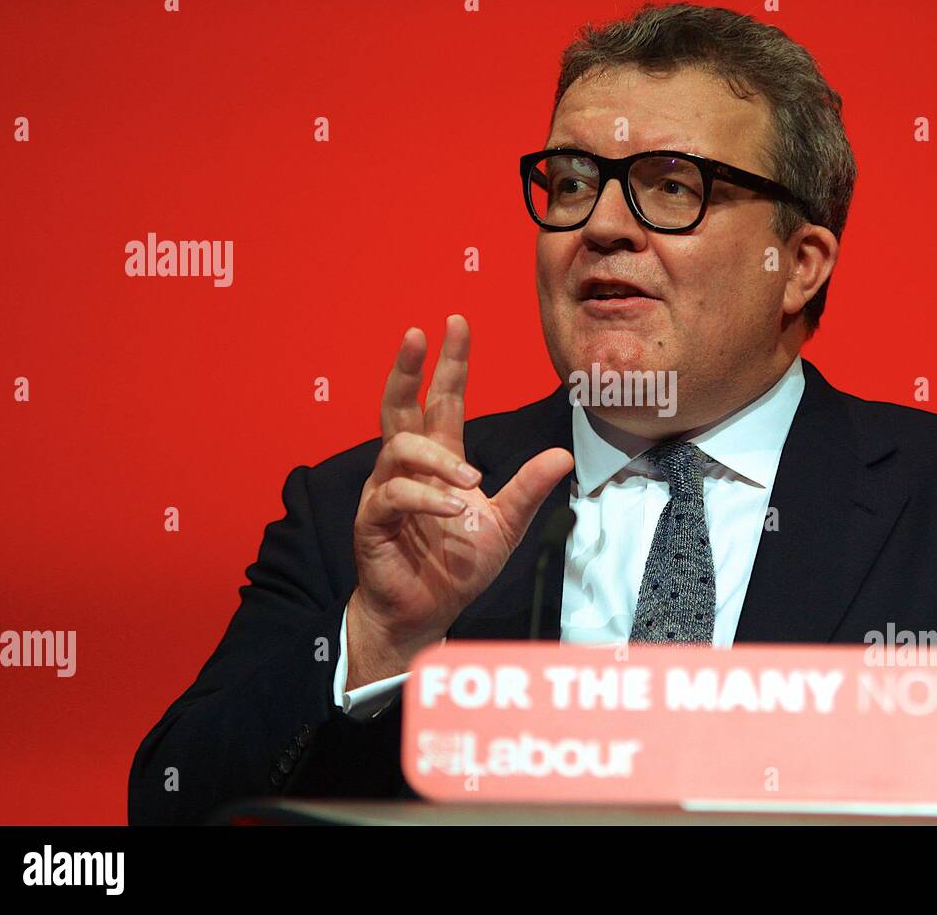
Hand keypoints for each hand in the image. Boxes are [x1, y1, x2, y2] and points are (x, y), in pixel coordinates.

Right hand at [345, 315, 572, 688]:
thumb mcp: (506, 524)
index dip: (451, 363)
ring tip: (470, 480)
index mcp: (440, 460)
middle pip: (400, 406)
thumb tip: (563, 454)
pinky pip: (395, 495)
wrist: (426, 612)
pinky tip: (454, 509)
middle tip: (417, 334)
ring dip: (437, 459)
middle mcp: (407, 468)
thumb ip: (529, 488)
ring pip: (399, 449)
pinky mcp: (373, 521)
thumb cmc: (456, 566)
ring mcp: (385, 491)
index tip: (457, 323)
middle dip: (407, 368)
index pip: (443, 400)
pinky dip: (426, 498)